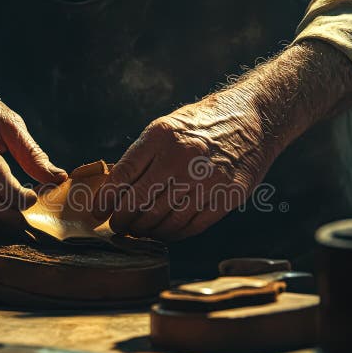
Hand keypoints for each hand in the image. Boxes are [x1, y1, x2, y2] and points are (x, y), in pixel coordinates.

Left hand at [92, 41, 351, 240]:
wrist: (254, 118)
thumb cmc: (203, 125)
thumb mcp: (167, 127)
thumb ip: (142, 157)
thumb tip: (113, 193)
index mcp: (161, 135)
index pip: (122, 177)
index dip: (104, 201)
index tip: (97, 213)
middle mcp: (182, 157)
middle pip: (139, 204)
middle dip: (123, 221)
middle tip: (119, 226)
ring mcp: (207, 179)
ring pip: (164, 221)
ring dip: (147, 231)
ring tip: (140, 231)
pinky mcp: (227, 196)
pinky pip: (192, 226)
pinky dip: (174, 233)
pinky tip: (166, 231)